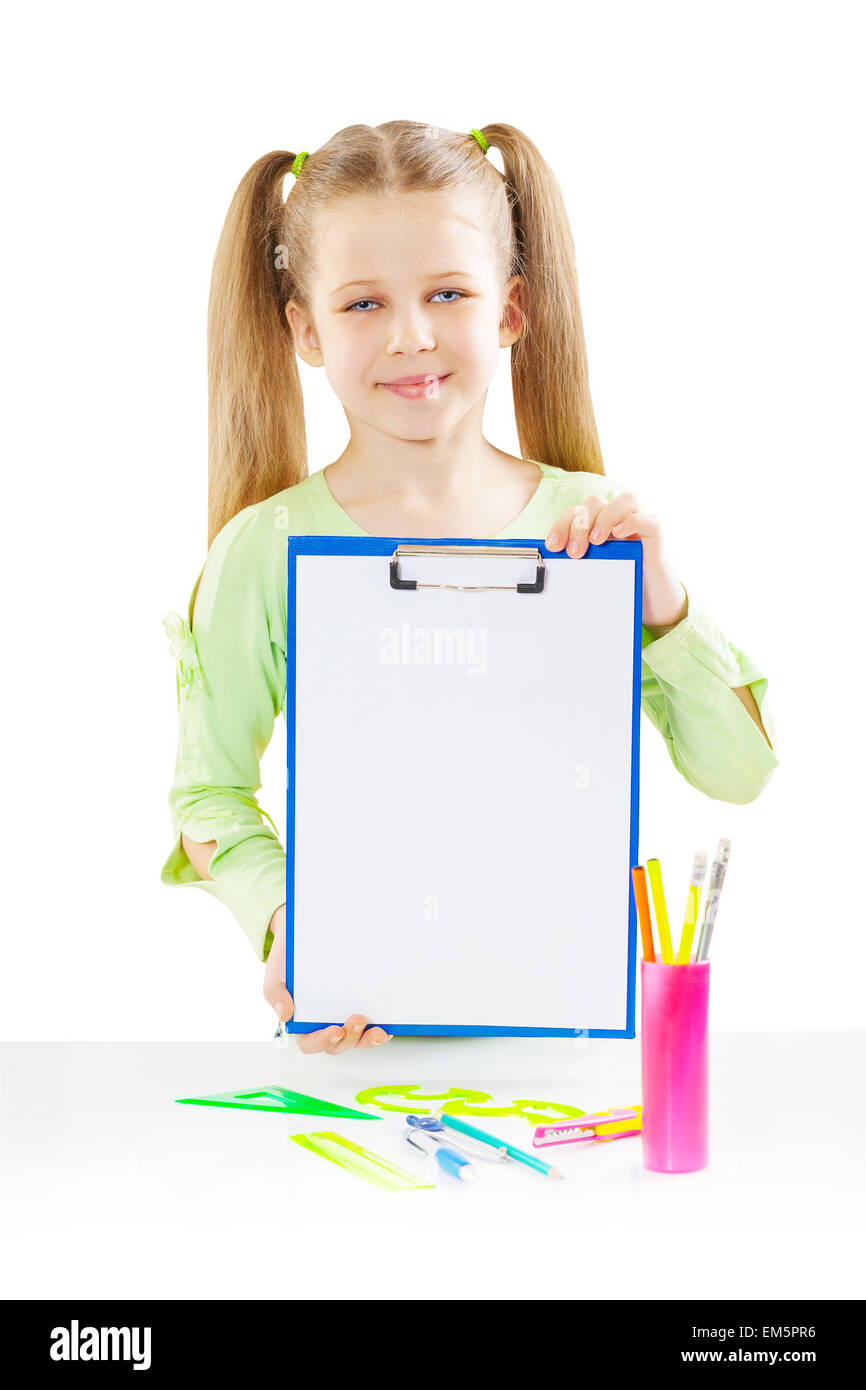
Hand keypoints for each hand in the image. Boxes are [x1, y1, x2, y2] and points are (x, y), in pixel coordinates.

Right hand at [263, 904, 391, 1054]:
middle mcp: (323, 1024)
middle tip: (359, 1020)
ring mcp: (342, 1016)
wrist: (303, 934)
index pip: (310, 1043)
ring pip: (357, 1039)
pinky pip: (370, 1023)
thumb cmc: (288, 959)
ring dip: (368, 1039)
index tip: (336, 1030)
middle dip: (351, 1038)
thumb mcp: (276, 973)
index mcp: (301, 1023)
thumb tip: (285, 1015)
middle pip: (338, 1045)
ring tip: (380, 1031)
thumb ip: (275, 993)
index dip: (324, 1041)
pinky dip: (379, 1027)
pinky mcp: (357, 1005)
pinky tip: (388, 1024)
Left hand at [545, 492, 688, 632]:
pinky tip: (619, 535)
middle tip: (574, 552)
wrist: (651, 600)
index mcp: (599, 524)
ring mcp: (639, 523)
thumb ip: (579, 557)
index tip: (553, 546)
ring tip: (596, 541)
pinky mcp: (655, 534)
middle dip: (580, 525)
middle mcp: (618, 518)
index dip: (562, 525)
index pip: (577, 512)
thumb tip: (552, 555)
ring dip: (605, 518)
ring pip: (625, 500)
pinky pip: (646, 518)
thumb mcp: (594, 568)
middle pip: (596, 503)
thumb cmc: (621, 581)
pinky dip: (631, 522)